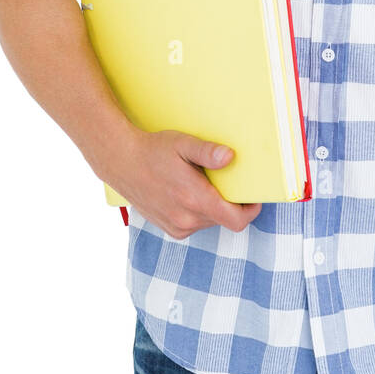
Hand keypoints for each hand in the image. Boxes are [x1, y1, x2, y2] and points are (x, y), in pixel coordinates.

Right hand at [99, 127, 261, 237]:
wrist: (121, 162)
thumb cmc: (153, 150)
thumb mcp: (182, 144)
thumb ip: (208, 152)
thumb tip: (231, 157)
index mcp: (195, 200)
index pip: (236, 220)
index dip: (250, 211)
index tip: (253, 197)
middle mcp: (187, 219)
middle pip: (225, 219)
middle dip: (230, 203)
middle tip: (225, 181)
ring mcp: (177, 227)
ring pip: (210, 222)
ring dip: (213, 207)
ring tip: (201, 184)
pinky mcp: (170, 229)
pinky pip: (196, 225)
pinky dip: (198, 212)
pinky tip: (188, 193)